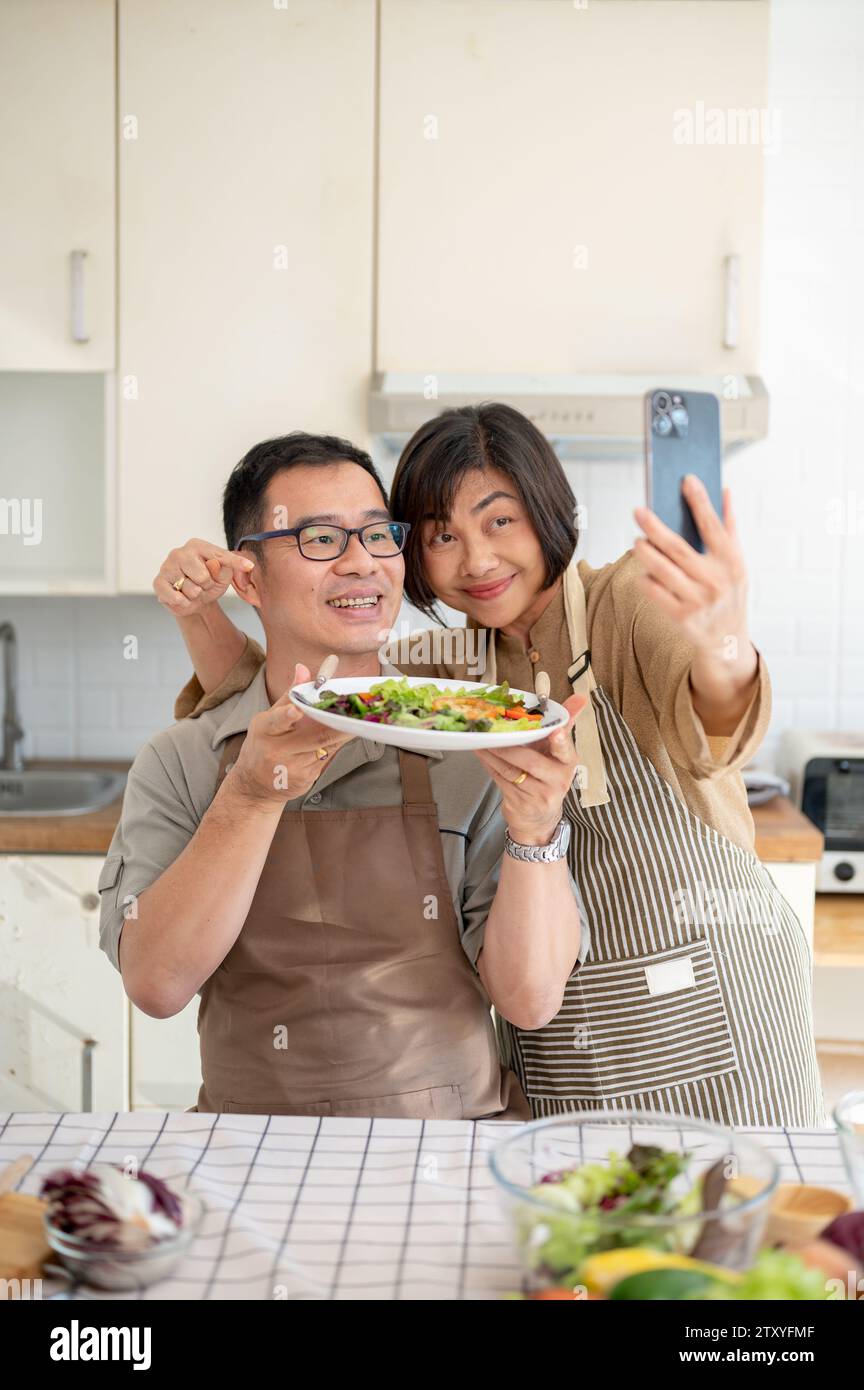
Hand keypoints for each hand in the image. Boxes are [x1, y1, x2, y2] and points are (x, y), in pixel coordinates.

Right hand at [153, 538, 254, 615]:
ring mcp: (167, 566)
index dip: (235, 563)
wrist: (192, 600)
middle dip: (206, 586)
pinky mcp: (158, 582)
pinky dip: (184, 602)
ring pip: (191, 589)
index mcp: (198, 546)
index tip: (249, 566)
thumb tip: (246, 565)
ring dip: (195, 595)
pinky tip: (181, 597)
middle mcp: (180, 552)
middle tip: (201, 585)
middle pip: (203, 576)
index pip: (220, 556)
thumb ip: (232, 566)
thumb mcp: (224, 574)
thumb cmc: (208, 582)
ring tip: (191, 590)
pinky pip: (176, 598)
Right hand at [229, 664, 353, 804]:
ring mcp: (292, 767)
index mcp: (265, 730)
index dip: (287, 715)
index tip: (296, 710)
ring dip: (343, 733)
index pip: (276, 721)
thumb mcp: (268, 720)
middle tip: (357, 712)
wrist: (254, 786)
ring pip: (325, 747)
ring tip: (358, 721)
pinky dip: (335, 746)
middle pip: (314, 736)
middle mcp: (276, 750)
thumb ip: (289, 695)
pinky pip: (326, 758)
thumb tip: (303, 668)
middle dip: (338, 723)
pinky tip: (339, 739)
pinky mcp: (305, 779)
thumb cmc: (262, 746)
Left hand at [472, 694, 585, 844]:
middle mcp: (557, 779)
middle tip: (494, 732)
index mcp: (568, 762)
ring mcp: (538, 794)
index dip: (560, 741)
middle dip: (510, 747)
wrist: (539, 818)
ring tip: (481, 739)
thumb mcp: (559, 752)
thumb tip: (580, 698)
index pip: (565, 750)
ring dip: (493, 753)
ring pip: (512, 770)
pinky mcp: (520, 802)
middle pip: (532, 761)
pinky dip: (489, 764)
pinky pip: (501, 779)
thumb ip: (565, 724)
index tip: (555, 732)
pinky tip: (481, 752)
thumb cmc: (548, 777)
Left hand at [633, 479, 750, 664]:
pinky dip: (646, 579)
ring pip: (663, 571)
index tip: (687, 479)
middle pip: (679, 549)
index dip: (700, 502)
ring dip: (645, 553)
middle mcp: (715, 581)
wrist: (728, 640)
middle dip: (656, 527)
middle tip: (639, 510)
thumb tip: (725, 491)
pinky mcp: (681, 617)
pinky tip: (642, 569)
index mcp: (731, 562)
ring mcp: (697, 600)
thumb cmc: (730, 592)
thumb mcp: (737, 562)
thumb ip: (730, 526)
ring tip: (637, 540)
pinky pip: (655, 593)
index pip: (713, 526)